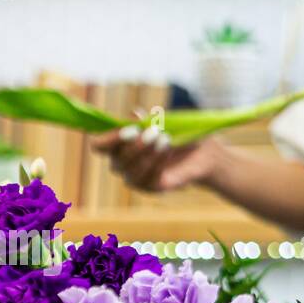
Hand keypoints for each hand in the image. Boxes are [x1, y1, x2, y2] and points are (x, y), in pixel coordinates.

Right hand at [90, 125, 220, 193]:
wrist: (204, 150)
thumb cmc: (179, 132)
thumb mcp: (164, 122)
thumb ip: (147, 120)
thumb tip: (134, 115)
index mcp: (119, 144)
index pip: (99, 146)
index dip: (108, 139)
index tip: (130, 130)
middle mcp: (122, 163)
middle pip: (117, 159)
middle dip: (136, 145)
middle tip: (155, 131)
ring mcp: (135, 177)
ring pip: (131, 170)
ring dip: (147, 154)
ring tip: (165, 139)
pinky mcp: (151, 187)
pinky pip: (147, 179)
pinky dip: (157, 163)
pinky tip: (168, 150)